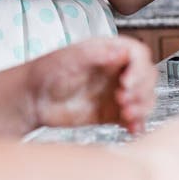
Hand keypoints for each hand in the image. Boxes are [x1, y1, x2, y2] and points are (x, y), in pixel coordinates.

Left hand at [27, 36, 156, 134]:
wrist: (32, 99)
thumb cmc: (46, 72)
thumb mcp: (71, 58)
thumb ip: (97, 54)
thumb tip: (122, 50)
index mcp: (108, 51)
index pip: (138, 54)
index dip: (139, 68)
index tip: (127, 82)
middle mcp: (116, 70)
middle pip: (146, 76)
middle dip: (141, 90)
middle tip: (124, 100)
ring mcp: (115, 92)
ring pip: (144, 98)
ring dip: (142, 107)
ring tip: (126, 115)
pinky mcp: (112, 113)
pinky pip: (134, 118)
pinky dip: (137, 124)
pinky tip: (131, 129)